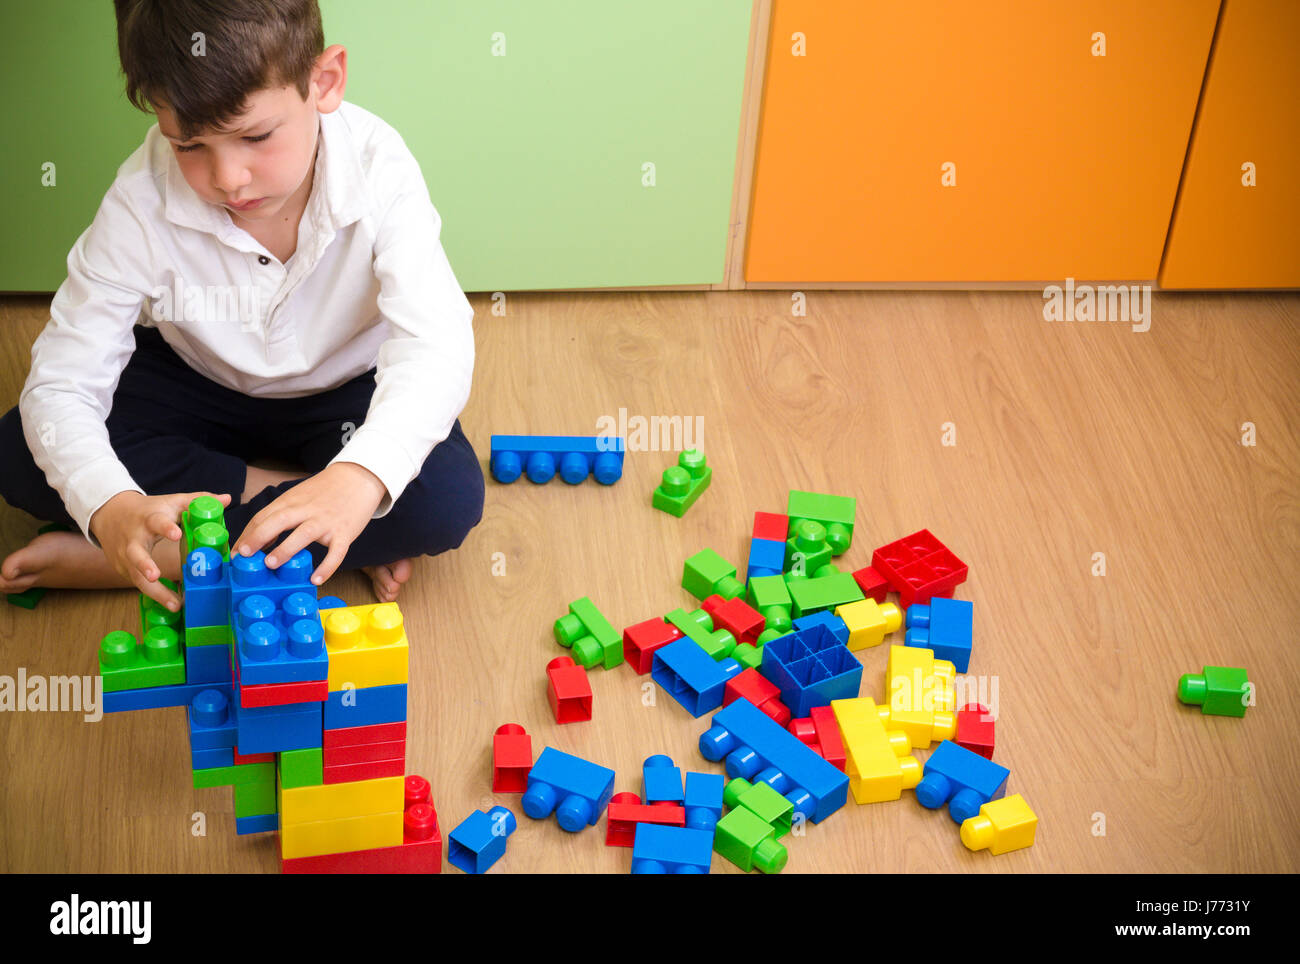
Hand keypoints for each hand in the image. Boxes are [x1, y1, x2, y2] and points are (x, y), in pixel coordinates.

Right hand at [90, 489, 232, 611]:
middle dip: (144, 564)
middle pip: (136, 553)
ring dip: (153, 591)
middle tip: (155, 575)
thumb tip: (227, 499)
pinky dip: (154, 595)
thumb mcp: (171, 502)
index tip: (177, 534)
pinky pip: (138, 584)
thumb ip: (198, 500)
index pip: (156, 522)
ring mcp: (126, 556)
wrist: (111, 514)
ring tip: (174, 605)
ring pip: (135, 575)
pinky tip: (172, 605)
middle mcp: (134, 539)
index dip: (166, 528)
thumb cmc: (150, 509)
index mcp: (149, 519)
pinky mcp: (123, 569)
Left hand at [232, 462, 387, 584]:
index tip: (236, 552)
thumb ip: (280, 515)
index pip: (264, 516)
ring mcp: (326, 521)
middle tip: (244, 555)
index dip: (248, 534)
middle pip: (278, 520)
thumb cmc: (325, 491)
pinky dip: (326, 567)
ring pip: (303, 534)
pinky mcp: (345, 533)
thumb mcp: (298, 496)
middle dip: (258, 537)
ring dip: (285, 549)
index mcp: (291, 501)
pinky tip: (316, 580)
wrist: (359, 478)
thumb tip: (259, 541)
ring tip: (270, 565)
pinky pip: (336, 552)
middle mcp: (306, 510)